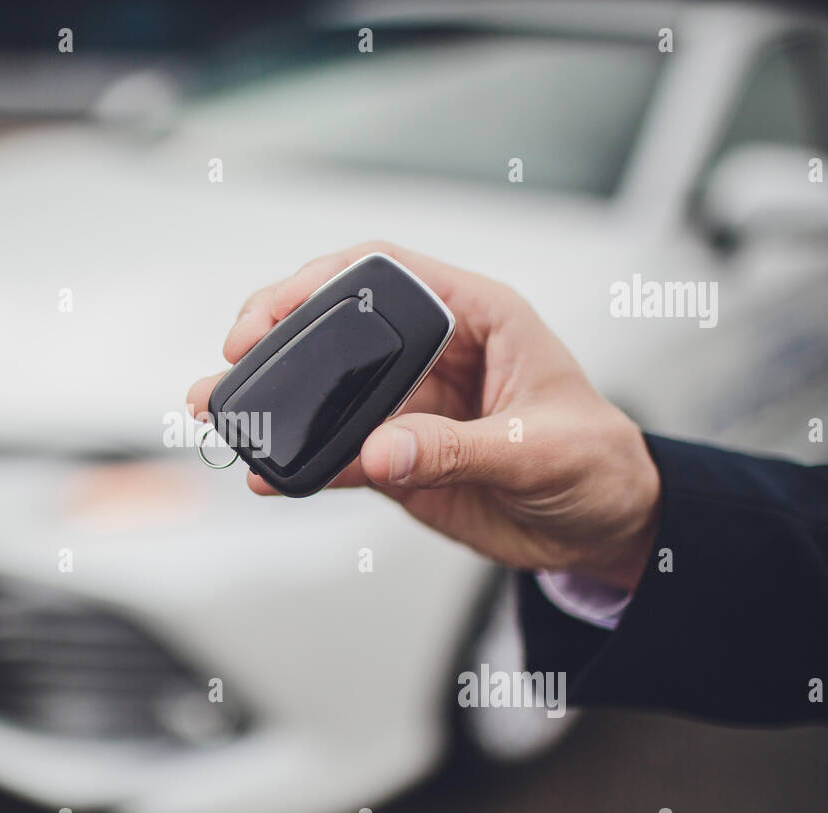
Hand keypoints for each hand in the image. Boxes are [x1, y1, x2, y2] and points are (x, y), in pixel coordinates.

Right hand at [187, 241, 661, 591]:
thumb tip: (380, 450)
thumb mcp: (539, 450)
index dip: (323, 279)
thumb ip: (457, 449)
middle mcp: (434, 353)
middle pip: (339, 325)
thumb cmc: (598, 462)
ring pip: (326, 391)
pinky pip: (338, 454)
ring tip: (222, 414)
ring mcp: (410, 405)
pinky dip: (301, 463)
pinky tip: (270, 474)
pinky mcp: (399, 456)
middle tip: (233, 359)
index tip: (276, 309)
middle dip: (277, 336)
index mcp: (476, 317)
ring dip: (275, 401)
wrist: (605, 526)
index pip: (386, 272)